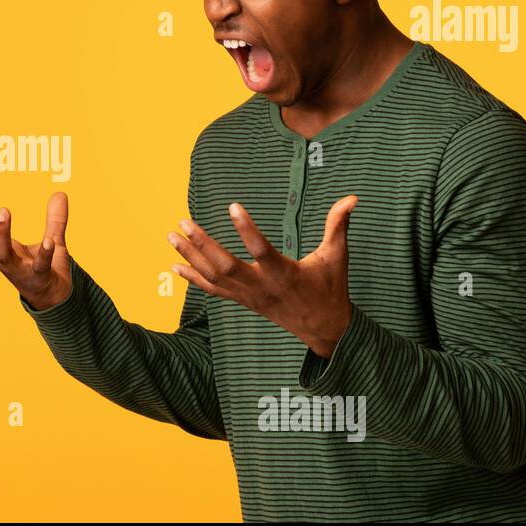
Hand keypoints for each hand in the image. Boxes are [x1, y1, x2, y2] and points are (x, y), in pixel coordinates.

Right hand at [0, 182, 71, 310]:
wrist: (58, 300)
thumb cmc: (45, 270)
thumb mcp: (49, 240)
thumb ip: (54, 219)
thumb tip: (61, 193)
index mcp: (1, 250)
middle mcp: (4, 260)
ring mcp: (20, 270)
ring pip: (2, 254)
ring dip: (0, 233)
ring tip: (4, 210)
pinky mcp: (40, 278)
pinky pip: (39, 266)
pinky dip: (43, 253)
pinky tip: (47, 241)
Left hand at [166, 196, 357, 358]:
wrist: (324, 328)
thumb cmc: (331, 287)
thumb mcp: (337, 256)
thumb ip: (338, 225)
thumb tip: (353, 198)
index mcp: (285, 275)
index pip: (261, 251)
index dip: (247, 229)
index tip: (232, 206)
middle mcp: (262, 288)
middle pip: (225, 266)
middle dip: (202, 244)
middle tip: (185, 221)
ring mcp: (250, 297)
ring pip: (213, 278)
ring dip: (191, 257)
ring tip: (172, 235)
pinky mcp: (244, 302)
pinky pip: (213, 292)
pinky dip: (193, 278)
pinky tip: (175, 265)